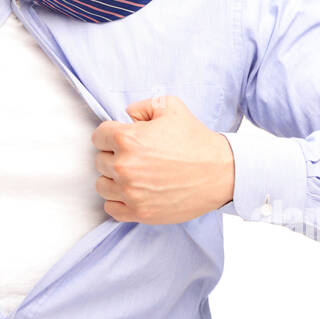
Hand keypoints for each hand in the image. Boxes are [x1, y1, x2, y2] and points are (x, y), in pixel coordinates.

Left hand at [91, 94, 234, 224]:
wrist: (221, 172)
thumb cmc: (195, 139)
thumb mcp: (170, 106)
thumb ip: (141, 106)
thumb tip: (126, 116)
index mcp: (128, 138)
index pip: (98, 136)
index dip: (110, 135)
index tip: (123, 139)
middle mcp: (125, 166)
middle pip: (100, 160)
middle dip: (114, 156)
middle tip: (136, 156)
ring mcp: (131, 192)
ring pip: (102, 185)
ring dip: (113, 179)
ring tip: (133, 175)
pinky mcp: (140, 212)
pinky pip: (111, 208)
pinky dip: (117, 200)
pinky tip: (133, 192)